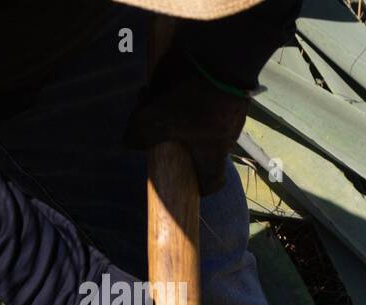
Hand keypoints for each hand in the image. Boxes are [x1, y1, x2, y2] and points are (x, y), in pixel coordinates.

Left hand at [123, 51, 248, 195]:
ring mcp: (235, 113)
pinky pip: (215, 98)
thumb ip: (141, 133)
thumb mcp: (158, 117)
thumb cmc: (194, 97)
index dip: (200, 188)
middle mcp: (228, 137)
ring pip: (209, 122)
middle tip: (162, 124)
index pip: (213, 182)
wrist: (225, 55)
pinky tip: (180, 77)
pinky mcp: (235, 90)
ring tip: (163, 93)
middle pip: (206, 149)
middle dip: (184, 141)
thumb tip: (130, 143)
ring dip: (188, 114)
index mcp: (214, 152)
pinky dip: (197, 93)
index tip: (188, 185)